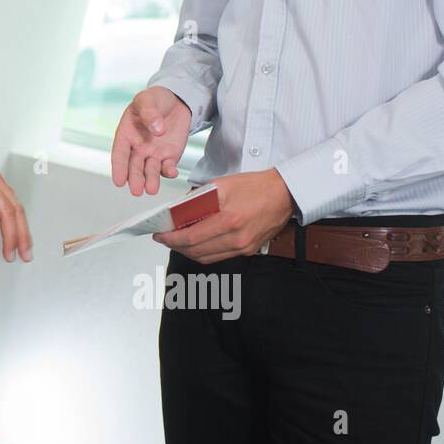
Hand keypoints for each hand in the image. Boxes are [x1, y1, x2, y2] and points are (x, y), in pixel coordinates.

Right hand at [110, 86, 192, 195]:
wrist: (176, 100)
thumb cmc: (155, 99)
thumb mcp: (147, 100)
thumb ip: (150, 114)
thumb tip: (157, 130)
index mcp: (126, 135)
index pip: (120, 154)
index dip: (119, 168)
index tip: (119, 181)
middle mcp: (138, 148)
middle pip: (134, 167)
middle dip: (135, 179)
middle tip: (136, 190)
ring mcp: (153, 153)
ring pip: (150, 170)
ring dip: (150, 180)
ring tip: (151, 189)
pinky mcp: (169, 156)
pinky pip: (167, 167)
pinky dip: (169, 171)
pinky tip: (171, 172)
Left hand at [152, 169, 294, 264]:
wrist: (284, 194)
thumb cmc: (256, 186)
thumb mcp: (221, 185)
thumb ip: (198, 199)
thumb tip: (178, 210)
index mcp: (229, 220)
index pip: (191, 237)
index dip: (171, 239)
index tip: (159, 235)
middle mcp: (237, 238)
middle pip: (196, 251)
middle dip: (175, 246)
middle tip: (164, 238)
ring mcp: (243, 247)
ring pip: (206, 258)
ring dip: (188, 251)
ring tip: (176, 241)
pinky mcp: (248, 250)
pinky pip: (219, 257)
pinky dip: (203, 252)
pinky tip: (195, 243)